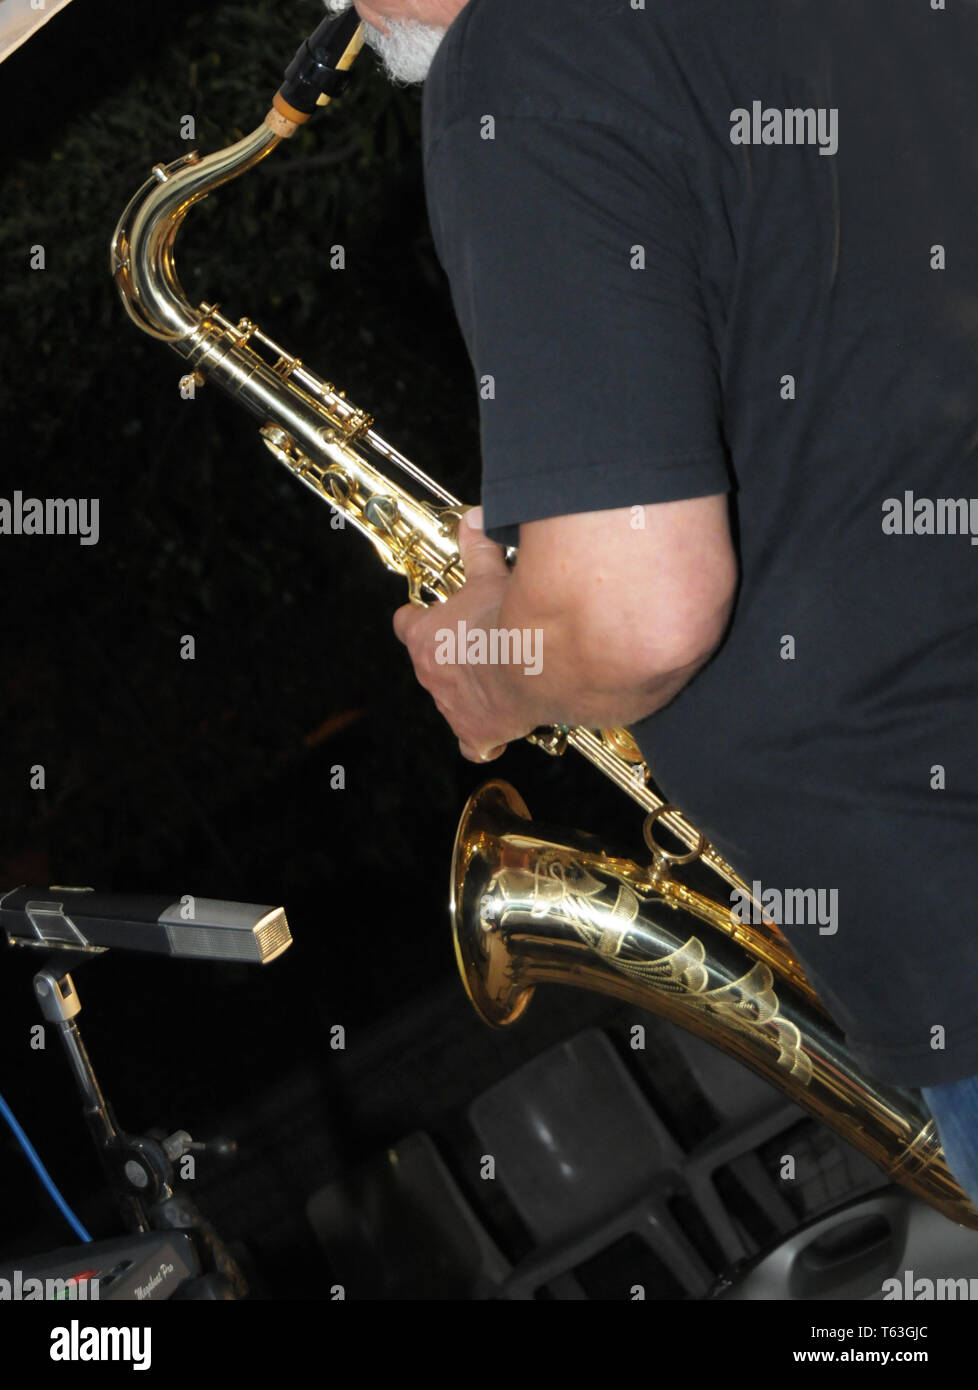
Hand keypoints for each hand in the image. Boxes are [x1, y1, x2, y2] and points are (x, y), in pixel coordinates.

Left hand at [393, 507, 520, 761]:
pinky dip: (486, 739)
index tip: (432, 616)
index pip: (406, 625)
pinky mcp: (477, 733)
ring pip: (453, 702)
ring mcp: (451, 707)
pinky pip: (473, 745)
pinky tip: (502, 732)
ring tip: (502, 680)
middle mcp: (430, 675)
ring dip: (472, 692)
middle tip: (484, 645)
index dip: (419, 619)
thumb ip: (479, 550)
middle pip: (430, 666)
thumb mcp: (491, 576)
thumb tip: (474, 521)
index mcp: (426, 636)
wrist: (539, 659)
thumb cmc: (511, 616)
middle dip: (454, 657)